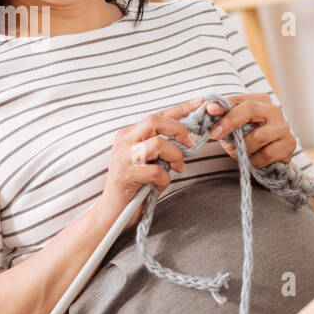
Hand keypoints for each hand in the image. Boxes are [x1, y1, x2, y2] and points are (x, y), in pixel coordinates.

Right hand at [95, 97, 201, 225]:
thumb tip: (189, 137)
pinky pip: (156, 170)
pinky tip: (160, 185)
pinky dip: (165, 179)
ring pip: (158, 144)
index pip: (158, 115)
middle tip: (191, 143)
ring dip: (175, 156)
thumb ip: (163, 146)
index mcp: (130, 134)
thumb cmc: (136, 185)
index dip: (180, 108)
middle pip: (155, 121)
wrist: (113, 211)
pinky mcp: (126, 174)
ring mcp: (123, 157)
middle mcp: (124, 140)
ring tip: (177, 168)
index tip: (199, 103)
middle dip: (179, 130)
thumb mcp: (150, 161)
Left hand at [207, 94, 296, 167]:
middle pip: (250, 109)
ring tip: (239, 152)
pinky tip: (253, 159)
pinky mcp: (289, 144)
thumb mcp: (234, 125)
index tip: (209, 111)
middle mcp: (274, 110)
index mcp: (260, 100)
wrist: (271, 156)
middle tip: (215, 135)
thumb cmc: (249, 137)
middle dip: (230, 122)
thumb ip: (221, 116)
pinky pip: (266, 154)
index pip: (239, 99)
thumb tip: (202, 107)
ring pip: (258, 136)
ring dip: (243, 147)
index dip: (223, 106)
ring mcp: (283, 127)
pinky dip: (255, 160)